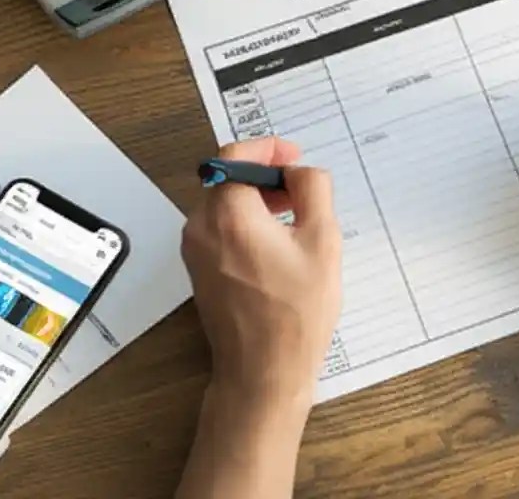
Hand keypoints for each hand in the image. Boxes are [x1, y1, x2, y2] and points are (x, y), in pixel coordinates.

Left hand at [180, 138, 340, 399]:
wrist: (263, 371)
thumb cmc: (296, 313)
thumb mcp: (323, 242)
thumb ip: (314, 190)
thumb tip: (300, 171)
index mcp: (229, 215)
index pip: (235, 155)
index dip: (268, 148)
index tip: (294, 157)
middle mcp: (201, 228)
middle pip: (227, 178)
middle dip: (265, 174)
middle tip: (301, 187)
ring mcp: (195, 251)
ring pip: (223, 204)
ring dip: (256, 199)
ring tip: (294, 217)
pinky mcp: (198, 270)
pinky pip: (219, 229)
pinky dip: (245, 222)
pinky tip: (277, 243)